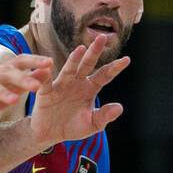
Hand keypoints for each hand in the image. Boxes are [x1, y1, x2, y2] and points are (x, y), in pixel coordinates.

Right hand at [0, 55, 52, 124]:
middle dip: (21, 78)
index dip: (33, 61)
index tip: (51, 63)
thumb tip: (47, 72)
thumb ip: (24, 81)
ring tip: (15, 100)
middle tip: (37, 86)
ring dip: (1, 92)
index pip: (18, 62)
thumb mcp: (4, 89)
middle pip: (5, 72)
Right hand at [28, 33, 129, 149]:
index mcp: (90, 88)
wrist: (50, 134)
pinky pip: (46, 82)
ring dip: (74, 60)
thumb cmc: (72, 127)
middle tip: (102, 37)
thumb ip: (104, 116)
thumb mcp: (91, 125)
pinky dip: (46, 75)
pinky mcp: (46, 91)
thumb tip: (119, 108)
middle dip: (94, 52)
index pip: (105, 75)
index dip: (115, 68)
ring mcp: (61, 85)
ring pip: (69, 70)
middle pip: (87, 65)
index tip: (127, 60)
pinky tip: (48, 66)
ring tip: (80, 50)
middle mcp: (77, 82)